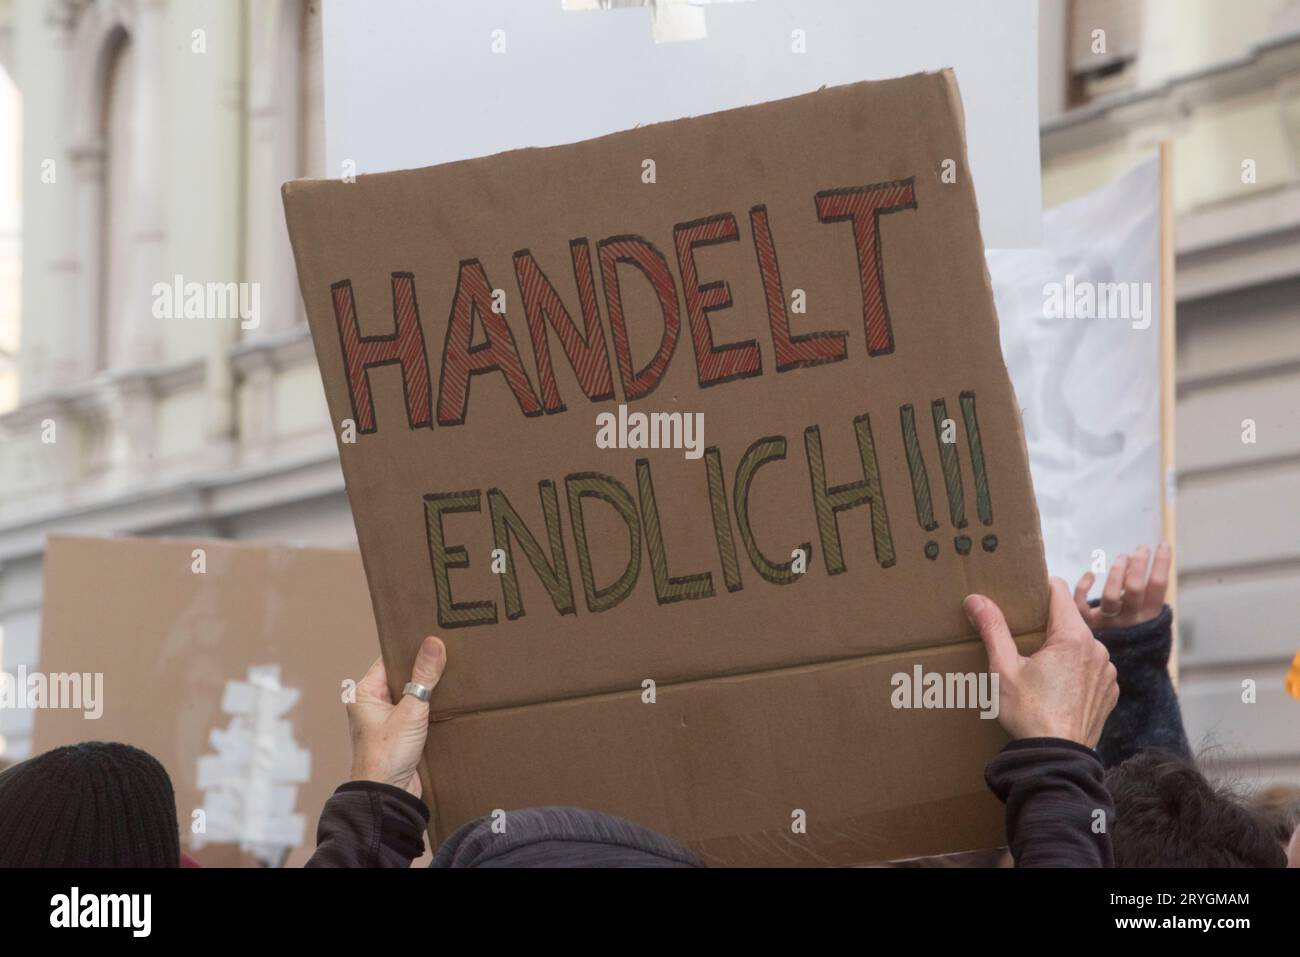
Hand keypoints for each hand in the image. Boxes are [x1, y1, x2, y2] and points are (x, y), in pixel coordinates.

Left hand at [347, 635, 446, 796]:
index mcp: (364, 693)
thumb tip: (433, 644)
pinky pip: (418, 711)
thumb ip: (423, 677)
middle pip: (403, 676)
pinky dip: (432, 707)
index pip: (390, 660)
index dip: (411, 649)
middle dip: (424, 670)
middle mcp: (373, 704)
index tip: (433, 637)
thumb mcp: (410, 712)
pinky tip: (449, 702)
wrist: (388, 796)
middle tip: (449, 654)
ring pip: (412, 695)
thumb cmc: (386, 757)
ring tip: (453, 676)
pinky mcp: (402, 733)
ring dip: (429, 690)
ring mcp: (388, 719)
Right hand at [965, 578, 1117, 747]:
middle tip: (1021, 640)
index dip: (1038, 589)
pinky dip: (1076, 672)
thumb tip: (976, 600)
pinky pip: (1091, 669)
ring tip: (1039, 669)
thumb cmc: (1029, 714)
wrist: (1057, 759)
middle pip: (1069, 619)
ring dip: (1062, 649)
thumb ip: (993, 629)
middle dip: (1046, 625)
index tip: (1021, 599)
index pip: (1059, 591)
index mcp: (1073, 637)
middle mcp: (1098, 649)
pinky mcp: (1109, 691)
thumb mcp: (1004, 669)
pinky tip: (1056, 688)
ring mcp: (1107, 672)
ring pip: (1081, 645)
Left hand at [1073, 543, 1170, 631]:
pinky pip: (1082, 605)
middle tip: (1141, 549)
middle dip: (1138, 565)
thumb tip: (1138, 556)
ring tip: (1122, 557)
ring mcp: (1109, 622)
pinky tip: (1090, 574)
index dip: (1162, 564)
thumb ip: (1143, 589)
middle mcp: (1131, 619)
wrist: (1121, 660)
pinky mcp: (1088, 624)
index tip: (1163, 545)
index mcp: (1150, 615)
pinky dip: (1082, 588)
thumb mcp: (1146, 610)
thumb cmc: (1133, 625)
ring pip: (1111, 597)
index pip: (1159, 587)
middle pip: (1135, 589)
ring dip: (1116, 573)